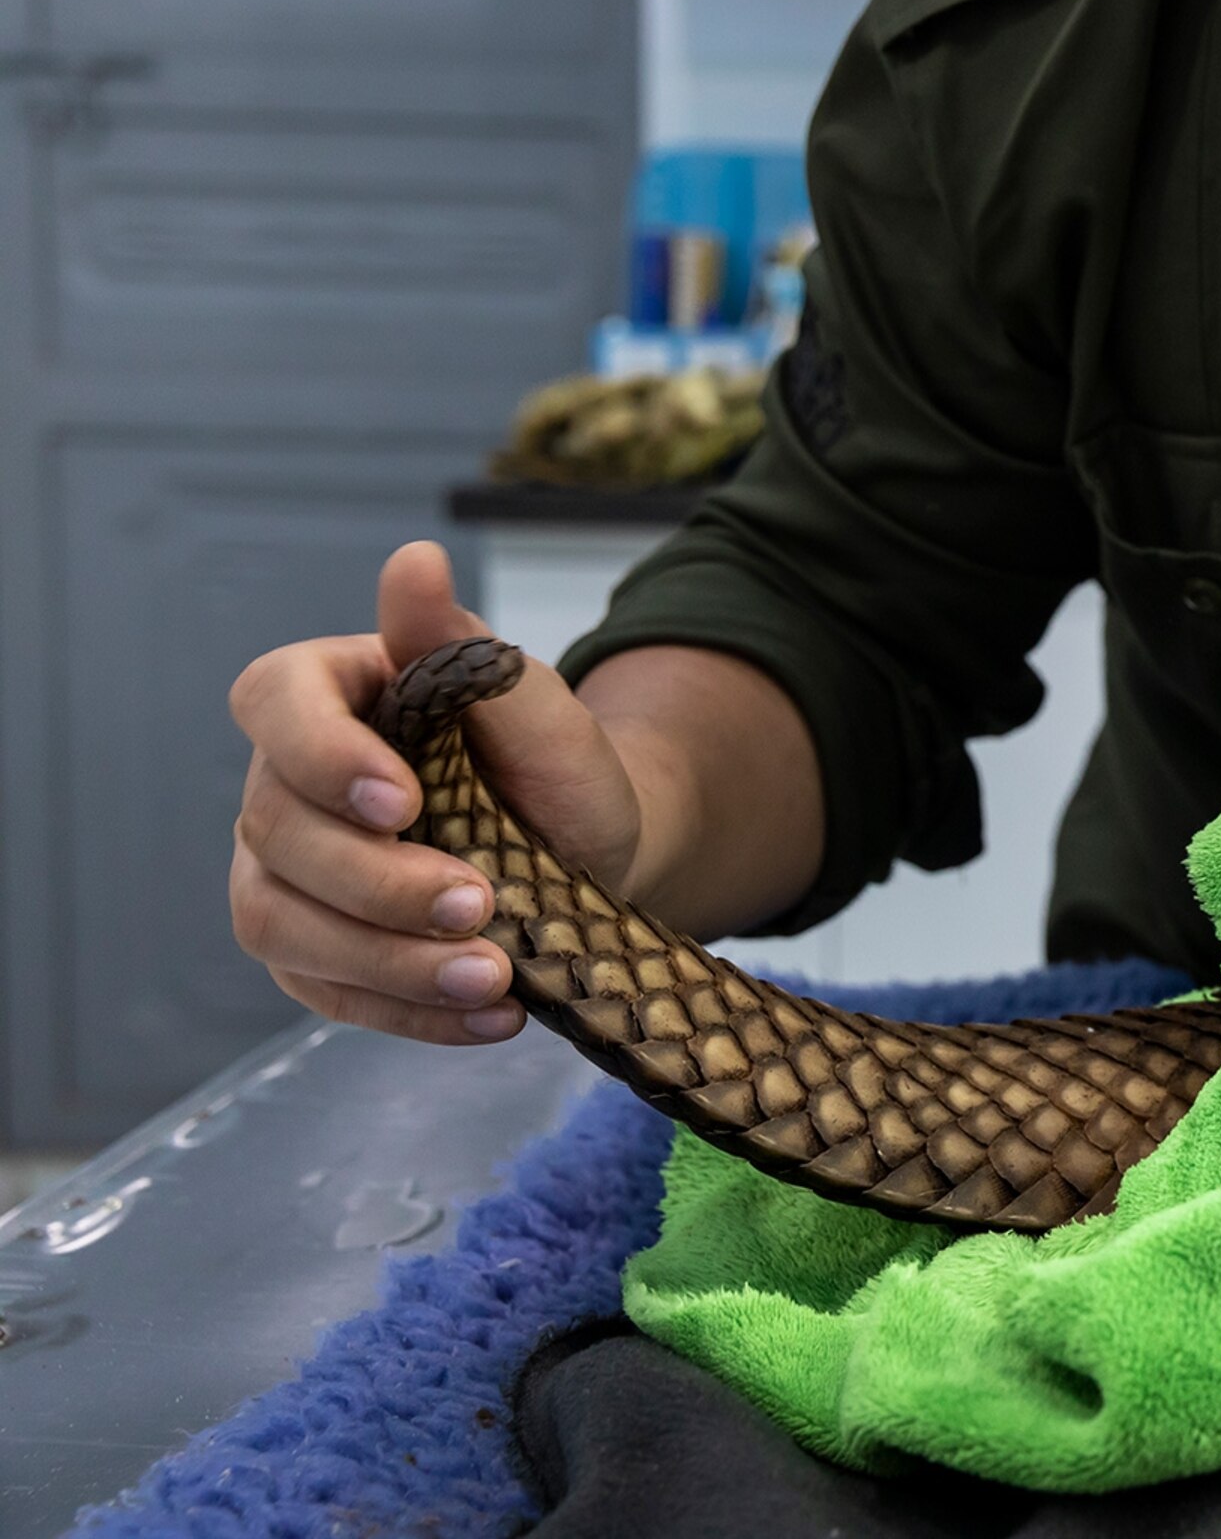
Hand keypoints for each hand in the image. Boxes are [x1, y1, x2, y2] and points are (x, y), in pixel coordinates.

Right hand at [228, 540, 644, 1044]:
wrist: (593, 852)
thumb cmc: (555, 764)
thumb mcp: (533, 701)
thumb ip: (461, 644)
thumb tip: (414, 558)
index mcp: (331, 693)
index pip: (274, 701)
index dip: (322, 755)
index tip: (406, 800)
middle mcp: (287, 781)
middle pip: (277, 833)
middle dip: (376, 881)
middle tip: (479, 904)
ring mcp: (288, 871)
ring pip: (280, 924)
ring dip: (385, 961)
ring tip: (491, 977)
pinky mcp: (313, 951)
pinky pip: (326, 992)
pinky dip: (407, 1013)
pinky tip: (491, 1015)